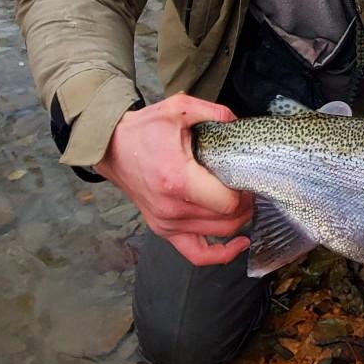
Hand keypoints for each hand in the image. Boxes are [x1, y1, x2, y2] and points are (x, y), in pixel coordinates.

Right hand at [94, 93, 254, 265]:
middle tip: (252, 188)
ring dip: (238, 222)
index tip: (250, 178)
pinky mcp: (163, 229)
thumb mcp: (179, 109)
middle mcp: (172, 208)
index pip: (227, 203)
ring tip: (245, 204)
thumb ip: (213, 112)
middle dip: (246, 206)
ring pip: (217, 235)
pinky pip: (197, 254)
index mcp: (178, 179)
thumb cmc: (143, 130)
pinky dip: (221, 254)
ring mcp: (166, 223)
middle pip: (227, 221)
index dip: (246, 192)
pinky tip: (238, 243)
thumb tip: (238, 122)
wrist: (111, 148)